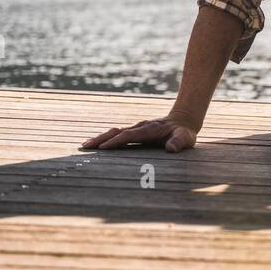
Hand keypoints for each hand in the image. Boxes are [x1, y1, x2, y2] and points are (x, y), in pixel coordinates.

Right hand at [79, 113, 199, 152]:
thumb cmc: (184, 133)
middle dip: (102, 139)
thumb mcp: (185, 138)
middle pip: (118, 132)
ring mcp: (136, 129)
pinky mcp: (134, 132)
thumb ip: (179, 142)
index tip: (104, 147)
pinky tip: (95, 143)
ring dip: (100, 138)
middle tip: (86, 146)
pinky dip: (105, 138)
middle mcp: (140, 127)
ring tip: (85, 145)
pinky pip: (117, 135)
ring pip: (115, 132)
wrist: (183, 121)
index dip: (117, 141)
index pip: (130, 135)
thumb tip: (171, 148)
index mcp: (149, 129)